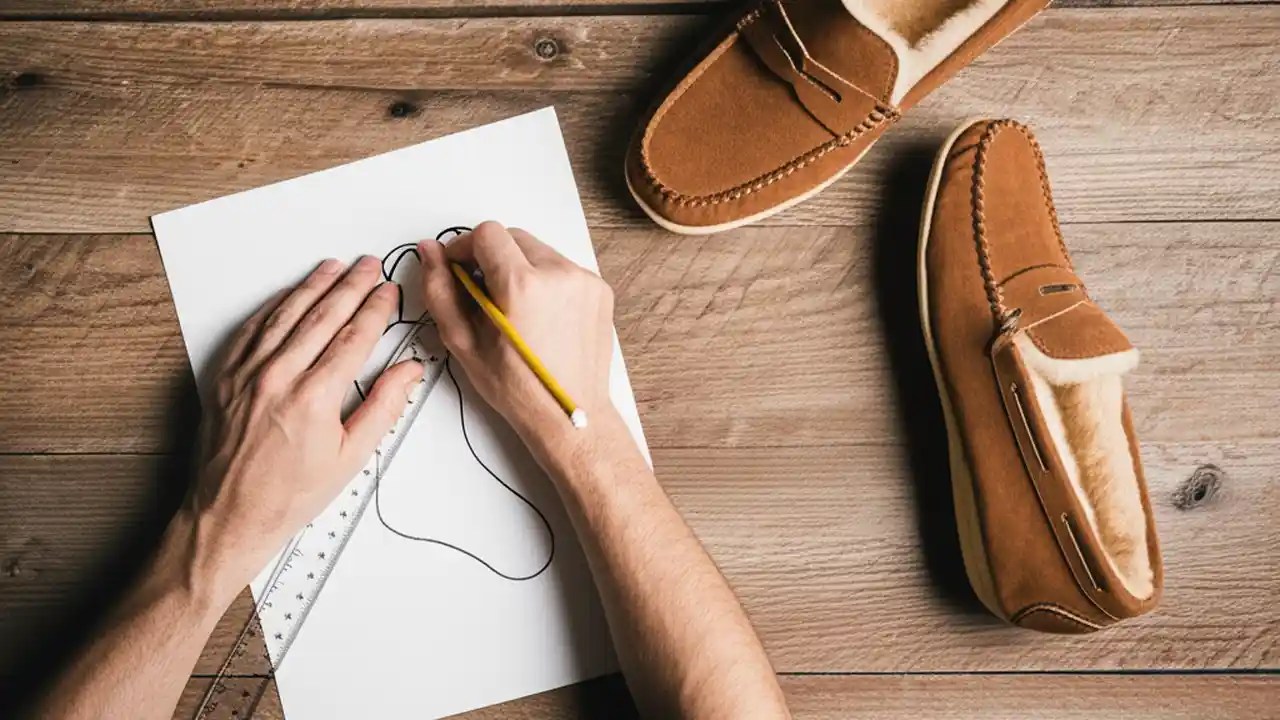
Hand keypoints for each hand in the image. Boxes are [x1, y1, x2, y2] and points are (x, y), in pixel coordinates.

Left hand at [183, 256, 423, 590]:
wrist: (230, 514)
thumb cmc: (289, 494)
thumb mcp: (351, 457)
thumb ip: (383, 407)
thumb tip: (408, 371)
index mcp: (314, 398)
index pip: (354, 338)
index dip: (376, 310)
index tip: (389, 292)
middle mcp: (277, 378)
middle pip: (323, 316)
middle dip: (351, 286)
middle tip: (369, 266)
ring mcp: (247, 374)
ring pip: (286, 314)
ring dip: (314, 286)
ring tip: (334, 267)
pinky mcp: (226, 376)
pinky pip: (253, 328)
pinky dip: (275, 305)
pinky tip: (291, 294)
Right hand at [418, 221, 614, 448]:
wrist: (568, 415)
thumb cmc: (518, 388)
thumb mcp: (464, 342)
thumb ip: (441, 290)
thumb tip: (430, 252)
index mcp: (523, 285)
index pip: (488, 233)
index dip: (466, 247)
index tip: (459, 268)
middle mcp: (559, 275)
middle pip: (514, 237)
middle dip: (493, 257)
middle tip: (484, 294)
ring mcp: (584, 281)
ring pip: (539, 251)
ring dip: (520, 268)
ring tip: (514, 309)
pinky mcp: (599, 290)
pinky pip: (563, 269)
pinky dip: (546, 281)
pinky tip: (540, 315)